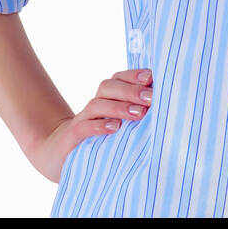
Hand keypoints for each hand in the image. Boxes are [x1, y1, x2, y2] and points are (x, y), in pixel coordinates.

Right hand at [27, 68, 153, 182]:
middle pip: (109, 87)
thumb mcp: (120, 123)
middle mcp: (95, 104)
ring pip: (98, 104)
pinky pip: (84, 126)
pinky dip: (99, 126)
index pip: (120, 78)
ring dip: (120, 107)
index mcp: (107, 97)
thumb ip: (137, 111)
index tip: (153, 78)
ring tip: (139, 113)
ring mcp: (83, 119)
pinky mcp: (73, 136)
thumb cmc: (100, 136)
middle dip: (132, 90)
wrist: (59, 152)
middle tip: (152, 98)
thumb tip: (168, 105)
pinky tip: (114, 128)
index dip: (135, 75)